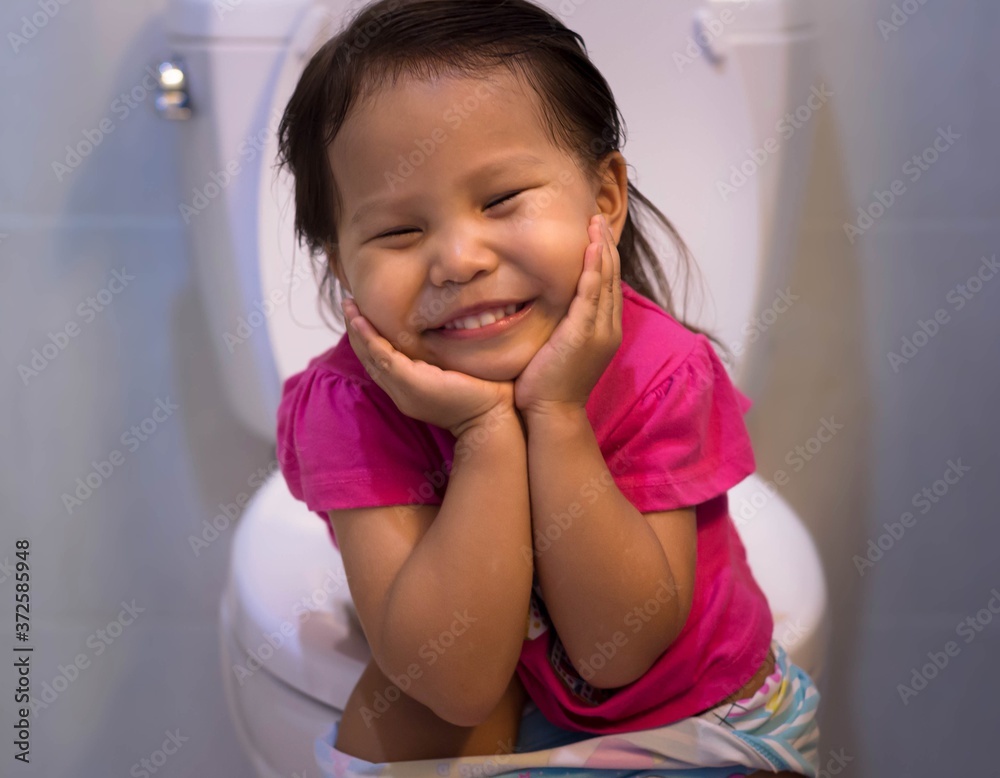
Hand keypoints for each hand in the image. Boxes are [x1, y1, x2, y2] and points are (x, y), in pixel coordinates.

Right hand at [341, 298, 515, 437]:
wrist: (491, 419)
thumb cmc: (483, 394)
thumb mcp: (455, 372)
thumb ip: (441, 358)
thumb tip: (444, 333)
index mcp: (409, 389)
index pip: (380, 361)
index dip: (368, 338)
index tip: (361, 315)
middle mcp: (400, 392)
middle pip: (369, 358)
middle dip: (355, 330)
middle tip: (347, 304)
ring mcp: (403, 389)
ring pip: (370, 356)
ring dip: (357, 330)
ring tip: (348, 306)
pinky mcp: (411, 383)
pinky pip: (382, 357)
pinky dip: (368, 338)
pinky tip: (361, 321)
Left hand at [514, 214, 621, 418]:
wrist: (551, 415)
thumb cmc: (548, 388)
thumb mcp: (561, 351)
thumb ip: (563, 328)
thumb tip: (552, 312)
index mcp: (604, 331)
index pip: (607, 286)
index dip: (604, 258)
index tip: (596, 234)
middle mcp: (608, 328)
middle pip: (611, 277)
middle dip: (605, 245)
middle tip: (598, 218)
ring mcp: (599, 331)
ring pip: (604, 280)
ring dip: (601, 248)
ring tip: (596, 222)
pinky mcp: (584, 333)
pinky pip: (591, 293)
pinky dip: (592, 268)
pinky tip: (591, 247)